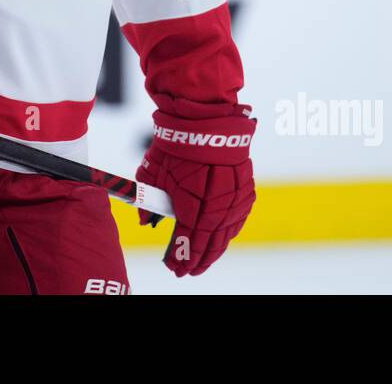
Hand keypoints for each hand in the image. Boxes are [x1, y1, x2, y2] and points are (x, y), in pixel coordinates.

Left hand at [135, 105, 256, 276]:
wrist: (206, 120)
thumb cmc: (177, 145)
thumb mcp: (153, 172)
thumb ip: (149, 200)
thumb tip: (146, 220)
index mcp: (194, 205)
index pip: (189, 242)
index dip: (182, 258)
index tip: (175, 268)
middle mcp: (217, 206)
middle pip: (210, 244)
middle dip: (199, 260)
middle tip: (188, 270)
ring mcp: (235, 199)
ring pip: (226, 234)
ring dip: (215, 249)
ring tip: (204, 259)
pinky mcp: (245, 189)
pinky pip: (237, 218)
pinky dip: (228, 231)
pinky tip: (221, 237)